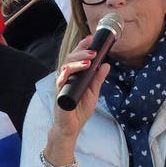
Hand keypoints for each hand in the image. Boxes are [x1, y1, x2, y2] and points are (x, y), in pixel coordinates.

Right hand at [44, 37, 109, 164]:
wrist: (70, 128)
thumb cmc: (79, 111)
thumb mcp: (93, 93)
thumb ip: (98, 79)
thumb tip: (106, 65)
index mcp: (74, 76)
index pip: (77, 57)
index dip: (82, 46)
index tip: (91, 38)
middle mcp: (66, 77)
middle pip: (70, 58)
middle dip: (81, 50)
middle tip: (93, 49)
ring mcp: (62, 84)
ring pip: (66, 66)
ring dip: (78, 60)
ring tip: (90, 59)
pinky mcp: (59, 93)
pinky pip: (61, 80)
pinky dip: (68, 73)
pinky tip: (75, 69)